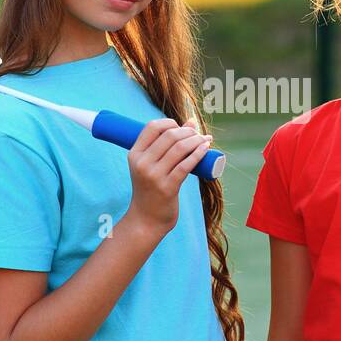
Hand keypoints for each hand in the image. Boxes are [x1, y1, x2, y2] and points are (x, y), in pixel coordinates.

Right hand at [125, 118, 212, 234]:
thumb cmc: (151, 188)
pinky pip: (186, 165)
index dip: (169, 123)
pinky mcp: (168, 187)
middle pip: (169, 136)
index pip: (152, 127)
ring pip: (180, 148)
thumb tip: (192, 122)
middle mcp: (142, 163)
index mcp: (134, 154)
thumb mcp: (151, 165)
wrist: (146, 219)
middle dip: (188, 131)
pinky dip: (198, 153)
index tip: (181, 128)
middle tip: (198, 135)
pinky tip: (206, 148)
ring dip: (196, 140)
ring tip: (205, 140)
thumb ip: (166, 145)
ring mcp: (154, 176)